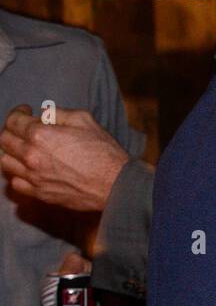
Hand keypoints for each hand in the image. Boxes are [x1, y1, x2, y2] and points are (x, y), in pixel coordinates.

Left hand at [1, 105, 128, 211]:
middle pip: (4, 140)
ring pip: (4, 162)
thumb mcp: (85, 120)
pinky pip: (15, 183)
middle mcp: (31, 156)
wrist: (115, 184)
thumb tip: (44, 114)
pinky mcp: (39, 193)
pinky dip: (18, 173)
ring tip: (23, 148)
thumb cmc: (103, 152)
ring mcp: (33, 177)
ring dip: (11, 152)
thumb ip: (59, 113)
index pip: (14, 120)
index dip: (18, 113)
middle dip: (11, 130)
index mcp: (40, 135)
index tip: (25, 112)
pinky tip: (28, 169)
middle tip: (22, 128)